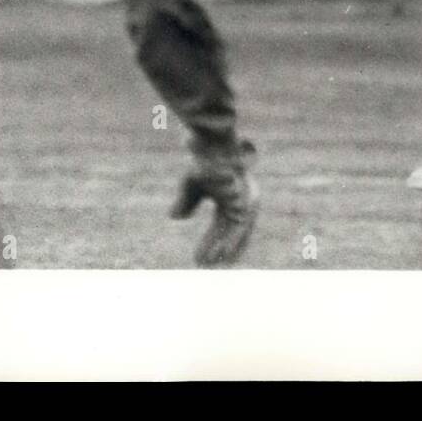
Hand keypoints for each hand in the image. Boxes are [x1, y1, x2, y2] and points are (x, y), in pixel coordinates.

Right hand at [171, 136, 259, 266]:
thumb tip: (174, 218)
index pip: (220, 226)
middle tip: (205, 269)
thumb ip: (186, 201)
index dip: (209, 242)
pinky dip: (230, 243)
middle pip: (229, 233)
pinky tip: (220, 258)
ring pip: (235, 234)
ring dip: (223, 252)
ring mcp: (245, 203)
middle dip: (217, 251)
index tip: (198, 259)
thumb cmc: (204, 163)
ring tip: (211, 269)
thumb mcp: (191, 186)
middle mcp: (239, 202)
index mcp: (229, 197)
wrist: (214, 151)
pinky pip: (238, 229)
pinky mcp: (247, 204)